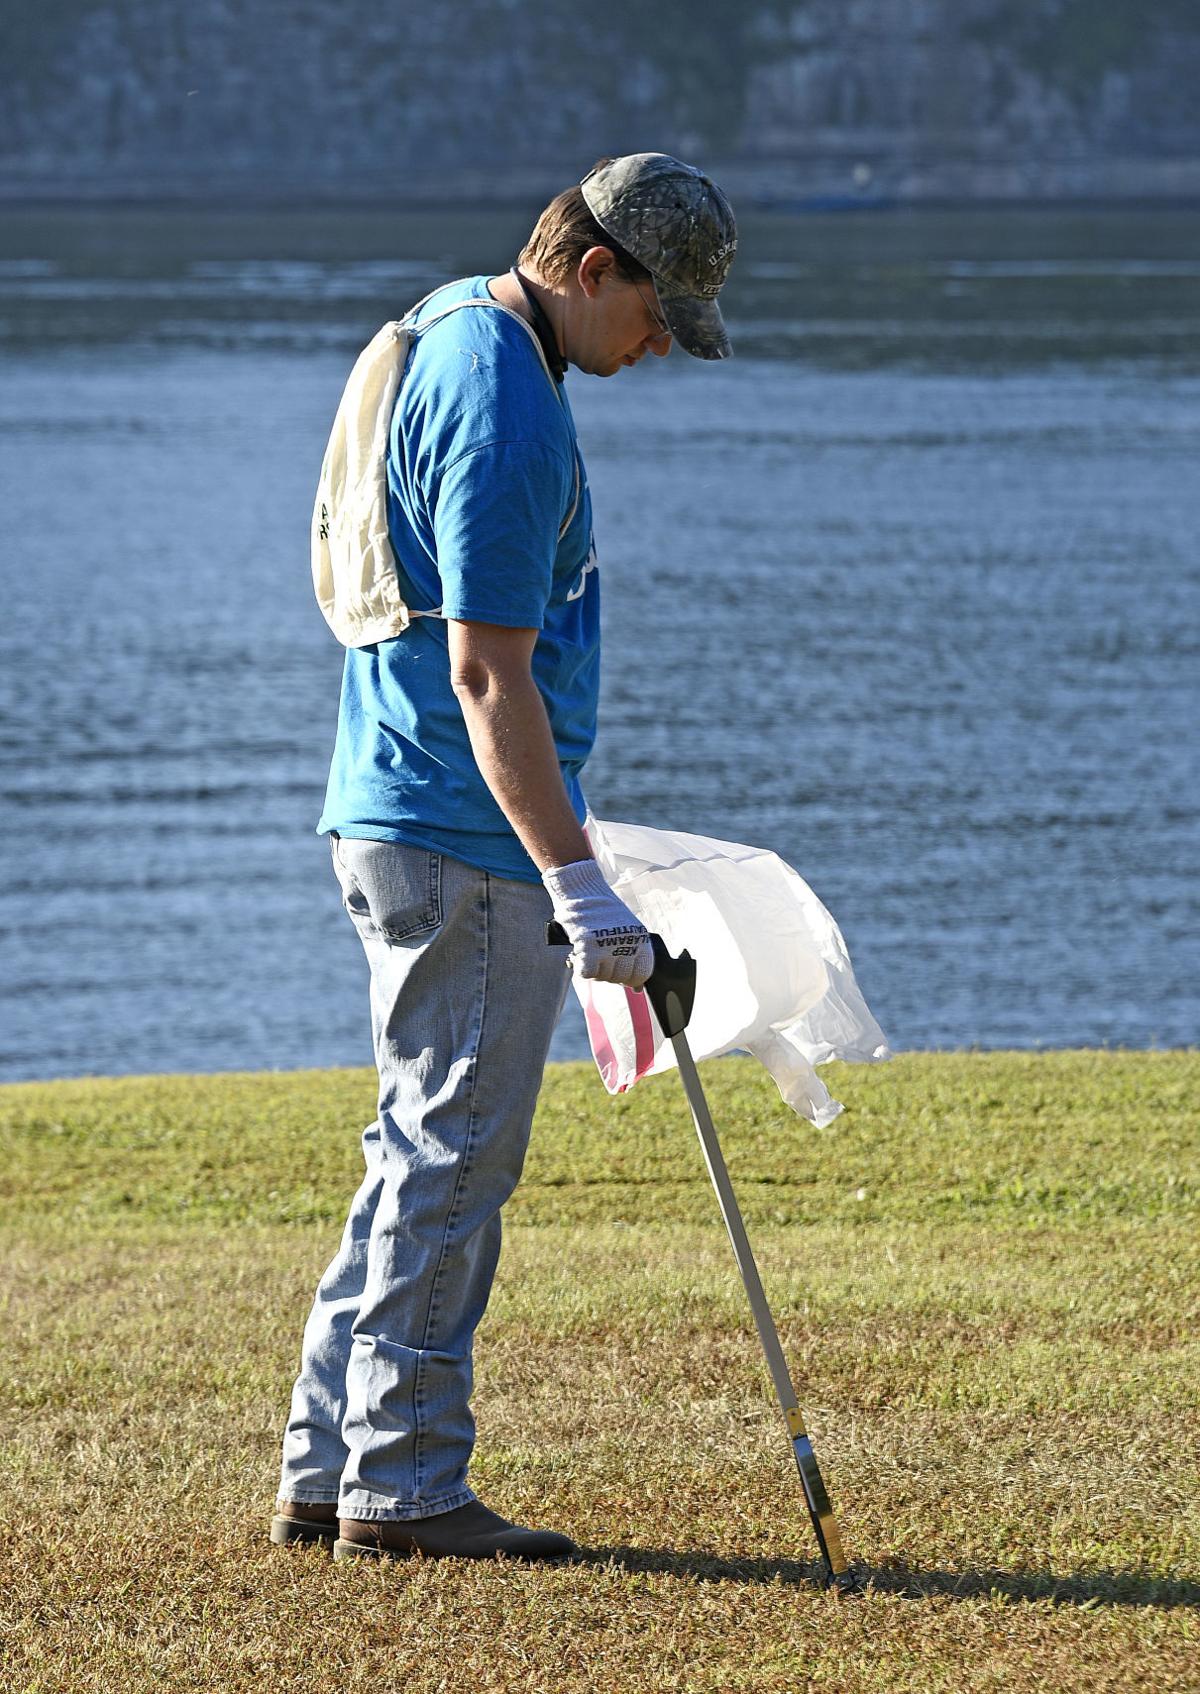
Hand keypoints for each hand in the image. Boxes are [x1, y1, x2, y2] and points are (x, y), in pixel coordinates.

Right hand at [541, 859, 654, 986]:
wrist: (582, 890)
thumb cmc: (603, 912)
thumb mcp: (626, 930)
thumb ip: (633, 957)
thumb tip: (638, 989)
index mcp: (640, 939)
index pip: (642, 973)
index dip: (630, 978)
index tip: (619, 972)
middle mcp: (627, 943)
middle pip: (621, 978)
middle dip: (609, 973)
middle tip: (599, 959)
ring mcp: (608, 945)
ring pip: (603, 976)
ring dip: (594, 969)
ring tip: (589, 951)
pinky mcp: (588, 947)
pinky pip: (587, 973)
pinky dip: (581, 968)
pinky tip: (579, 956)